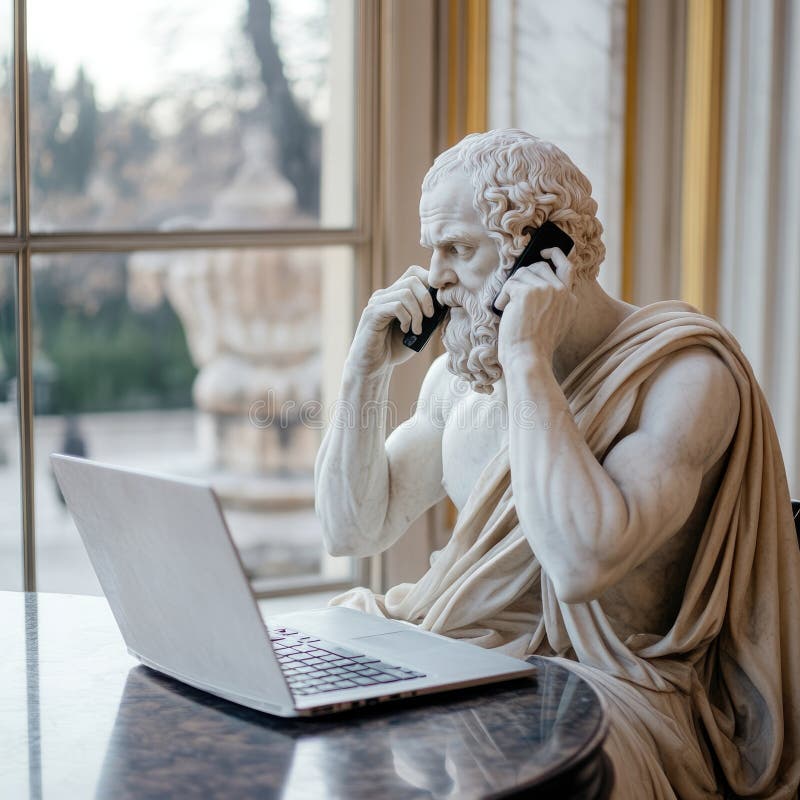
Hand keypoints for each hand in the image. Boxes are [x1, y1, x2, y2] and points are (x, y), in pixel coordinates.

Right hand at [347, 265, 436, 373]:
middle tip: (429, 318)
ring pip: (405, 292)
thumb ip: (430, 317)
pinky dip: (407, 318)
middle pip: (412, 279)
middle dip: (427, 298)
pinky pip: (396, 306)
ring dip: (417, 313)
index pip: (415, 273)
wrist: (372, 367)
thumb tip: (446, 303)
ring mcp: (377, 302)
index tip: (438, 305)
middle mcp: (385, 294)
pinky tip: (405, 331)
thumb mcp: (419, 331)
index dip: (431, 284)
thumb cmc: (394, 349)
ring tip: (417, 330)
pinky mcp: (372, 314)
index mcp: (395, 295)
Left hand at [494, 247, 577, 364]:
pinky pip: (510, 283)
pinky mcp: (528, 292)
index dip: (555, 255)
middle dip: (522, 276)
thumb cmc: (535, 346)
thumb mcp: (553, 323)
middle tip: (512, 292)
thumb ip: (552, 302)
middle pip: (539, 266)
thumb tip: (533, 281)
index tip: (545, 251)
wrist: (529, 358)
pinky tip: (502, 309)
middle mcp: (562, 292)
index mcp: (570, 300)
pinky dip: (502, 297)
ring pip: (522, 273)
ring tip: (507, 308)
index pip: (565, 268)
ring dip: (510, 289)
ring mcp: (546, 290)